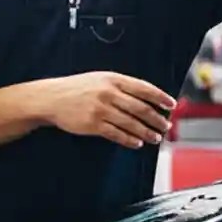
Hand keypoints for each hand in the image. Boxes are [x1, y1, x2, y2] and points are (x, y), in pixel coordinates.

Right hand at [39, 72, 176, 148]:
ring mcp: (100, 109)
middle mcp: (108, 93)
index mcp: (112, 79)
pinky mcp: (93, 125)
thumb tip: (146, 98)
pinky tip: (138, 142)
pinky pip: (117, 134)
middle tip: (165, 125)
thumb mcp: (99, 79)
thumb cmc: (77, 88)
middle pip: (141, 108)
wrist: (51, 98)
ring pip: (131, 123)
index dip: (160, 97)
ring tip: (156, 137)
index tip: (171, 105)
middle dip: (157, 119)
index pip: (143, 88)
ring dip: (147, 132)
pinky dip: (130, 140)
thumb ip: (120, 86)